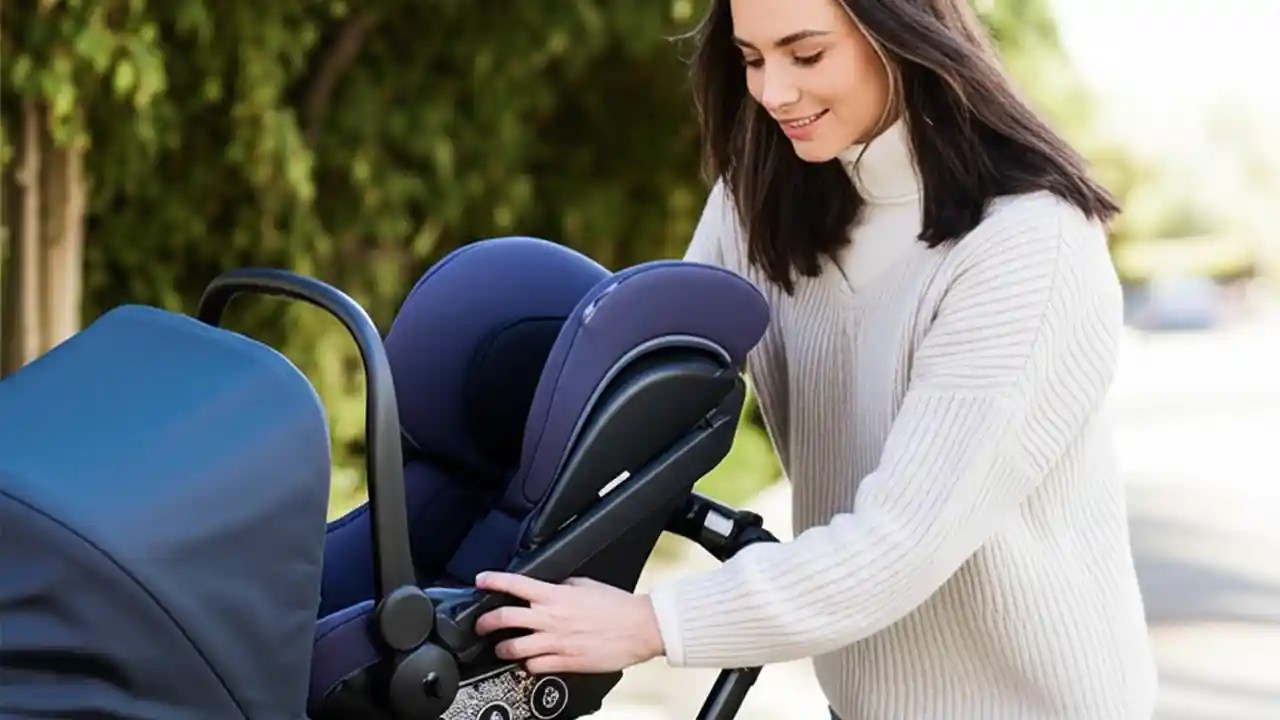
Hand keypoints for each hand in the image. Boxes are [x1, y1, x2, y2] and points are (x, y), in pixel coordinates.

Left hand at [473, 572, 663, 674]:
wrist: (640, 628)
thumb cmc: (618, 606)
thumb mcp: (586, 584)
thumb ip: (562, 587)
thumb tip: (550, 588)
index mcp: (556, 596)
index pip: (515, 584)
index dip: (493, 580)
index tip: (481, 580)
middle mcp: (551, 618)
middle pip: (505, 618)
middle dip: (485, 621)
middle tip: (481, 624)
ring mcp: (556, 642)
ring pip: (514, 648)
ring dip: (502, 648)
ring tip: (501, 648)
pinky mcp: (565, 662)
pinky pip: (535, 666)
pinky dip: (527, 664)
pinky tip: (528, 661)